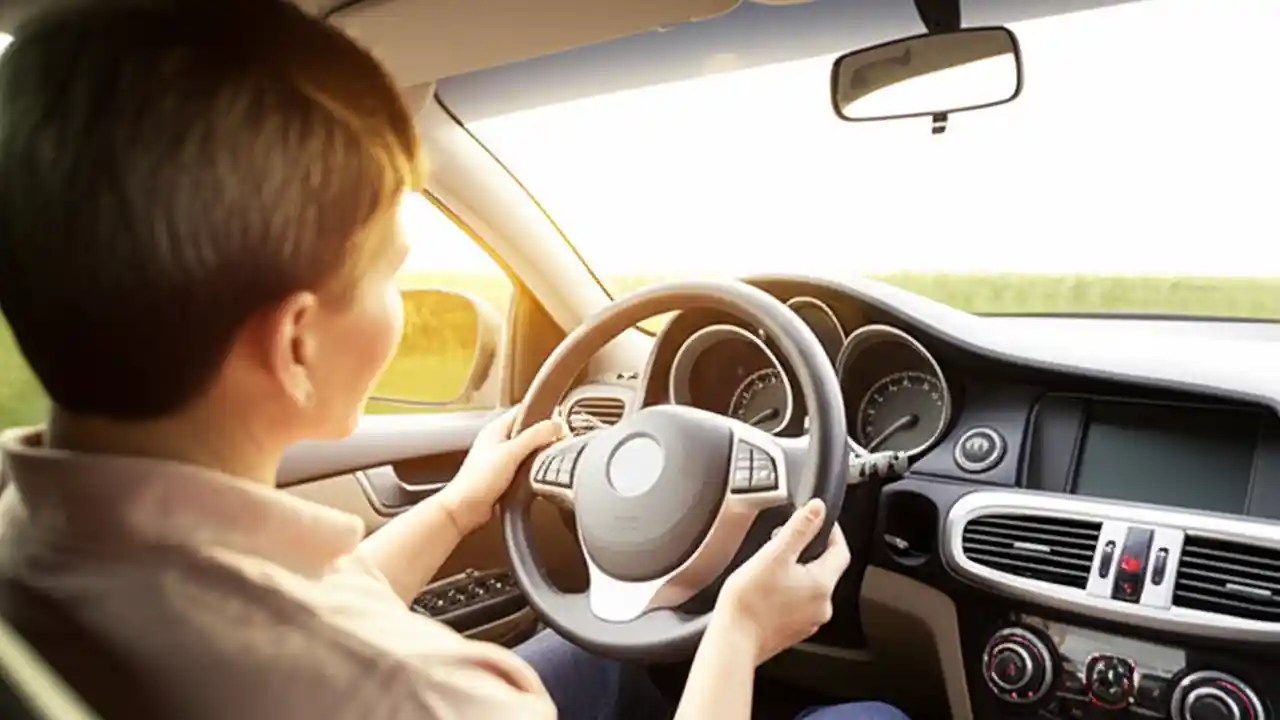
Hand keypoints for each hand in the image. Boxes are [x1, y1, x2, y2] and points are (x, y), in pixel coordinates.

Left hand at [437, 407, 569, 533]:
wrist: (464, 510)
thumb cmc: (478, 480)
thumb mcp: (511, 452)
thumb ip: (535, 436)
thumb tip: (557, 425)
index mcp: (497, 428)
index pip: (524, 410)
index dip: (543, 414)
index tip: (560, 422)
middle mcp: (498, 441)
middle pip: (529, 432)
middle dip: (544, 437)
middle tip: (559, 443)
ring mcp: (501, 459)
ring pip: (528, 451)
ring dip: (539, 456)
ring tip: (550, 460)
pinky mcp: (504, 477)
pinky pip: (525, 468)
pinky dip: (533, 471)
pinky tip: (539, 477)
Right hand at [713, 499, 850, 665]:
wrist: (733, 642)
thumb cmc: (749, 602)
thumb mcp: (774, 555)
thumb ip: (799, 528)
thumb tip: (818, 508)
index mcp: (822, 584)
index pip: (841, 551)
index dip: (832, 532)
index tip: (817, 520)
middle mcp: (821, 605)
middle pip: (825, 569)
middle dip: (807, 552)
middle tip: (783, 542)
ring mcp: (808, 621)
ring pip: (809, 587)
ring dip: (796, 573)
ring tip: (770, 567)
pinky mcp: (793, 631)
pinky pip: (797, 604)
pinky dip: (787, 593)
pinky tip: (766, 590)